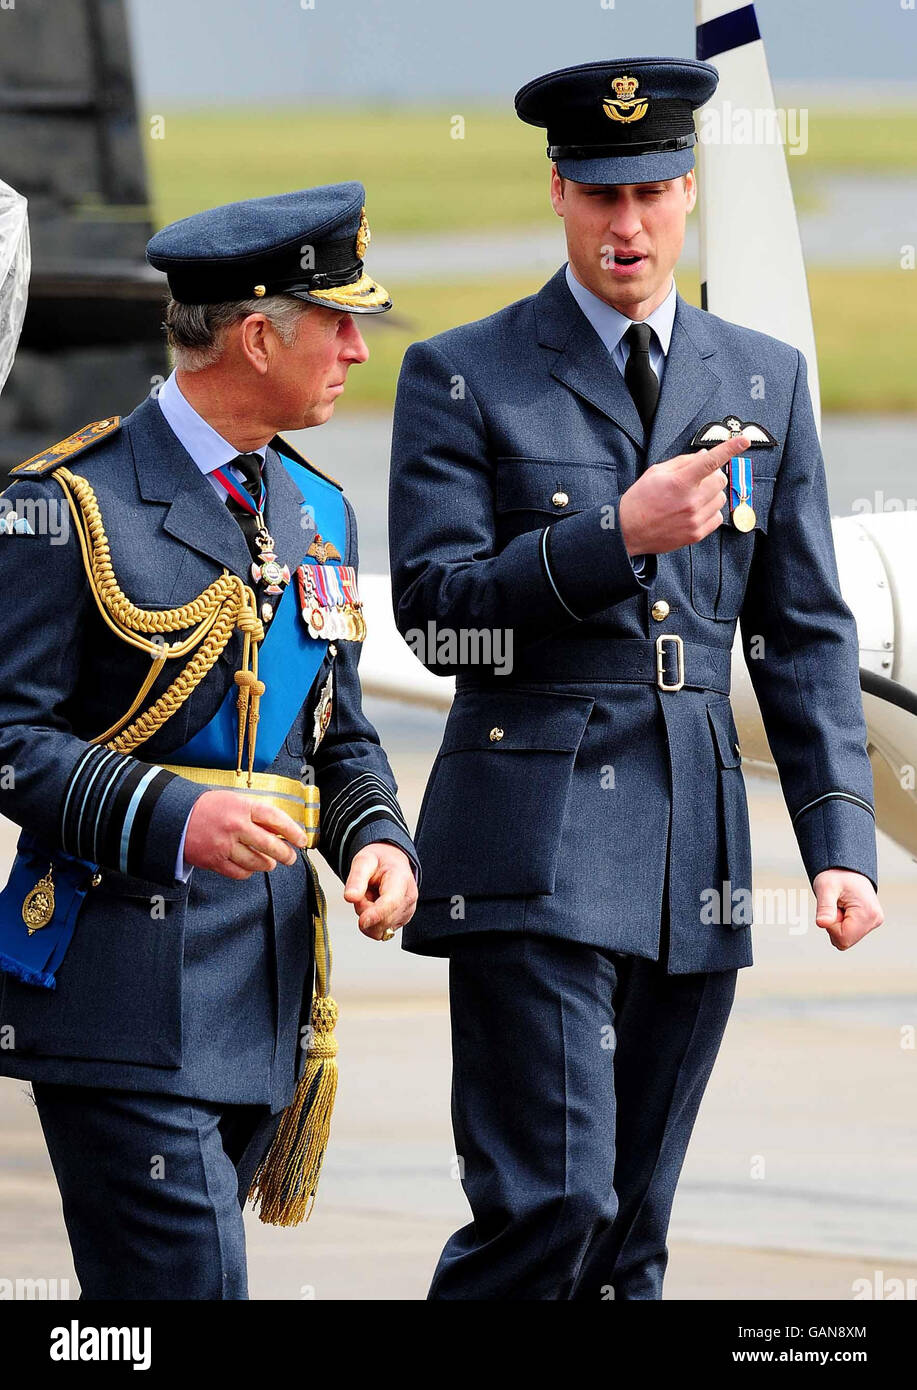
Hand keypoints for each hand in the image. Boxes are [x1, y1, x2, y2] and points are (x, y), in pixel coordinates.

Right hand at [184, 790, 306, 879]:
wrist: (175, 817)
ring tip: (270, 863)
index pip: (275, 818)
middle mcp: (235, 826)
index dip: (292, 830)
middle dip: (285, 854)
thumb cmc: (207, 808)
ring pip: (257, 862)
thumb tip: (279, 831)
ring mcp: (224, 845)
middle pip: (270, 845)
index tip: (302, 839)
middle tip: (290, 857)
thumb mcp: (233, 801)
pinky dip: (248, 872)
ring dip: (267, 864)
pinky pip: (240, 873)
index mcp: (242, 807)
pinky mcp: (214, 861)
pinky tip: (250, 868)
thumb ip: (255, 815)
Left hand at [344, 843, 417, 941]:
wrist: (391, 863)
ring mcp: (407, 911)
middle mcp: (408, 898)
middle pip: (383, 919)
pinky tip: (374, 907)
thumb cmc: (378, 861)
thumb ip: (356, 879)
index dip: (376, 914)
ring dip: (368, 917)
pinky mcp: (401, 921)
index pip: (391, 902)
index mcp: (401, 879)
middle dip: (364, 911)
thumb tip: (350, 897)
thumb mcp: (363, 861)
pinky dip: (372, 922)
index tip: (362, 921)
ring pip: (380, 929)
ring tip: (369, 897)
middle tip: (362, 892)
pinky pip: (381, 932)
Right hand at [618, 434, 750, 555]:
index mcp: (679, 482)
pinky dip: (710, 511)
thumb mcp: (657, 472)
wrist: (629, 530)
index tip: (744, 441)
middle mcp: (690, 501)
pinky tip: (694, 511)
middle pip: (720, 480)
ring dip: (711, 494)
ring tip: (691, 498)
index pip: (711, 461)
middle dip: (712, 476)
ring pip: (721, 498)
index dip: (730, 448)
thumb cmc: (641, 499)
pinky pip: (718, 517)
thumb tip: (705, 455)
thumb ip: (683, 462)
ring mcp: (695, 519)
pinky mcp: (697, 534)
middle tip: (696, 480)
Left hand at [813, 869, 883, 949]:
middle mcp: (874, 920)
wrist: (846, 868)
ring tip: (840, 905)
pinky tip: (844, 908)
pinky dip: (842, 923)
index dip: (831, 927)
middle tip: (836, 906)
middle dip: (834, 926)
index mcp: (868, 914)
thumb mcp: (826, 887)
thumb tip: (822, 924)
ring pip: (846, 938)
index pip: (843, 939)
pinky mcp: (868, 921)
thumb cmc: (836, 875)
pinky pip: (849, 932)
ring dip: (838, 924)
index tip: (832, 908)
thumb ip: (824, 907)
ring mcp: (873, 922)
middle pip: (845, 941)